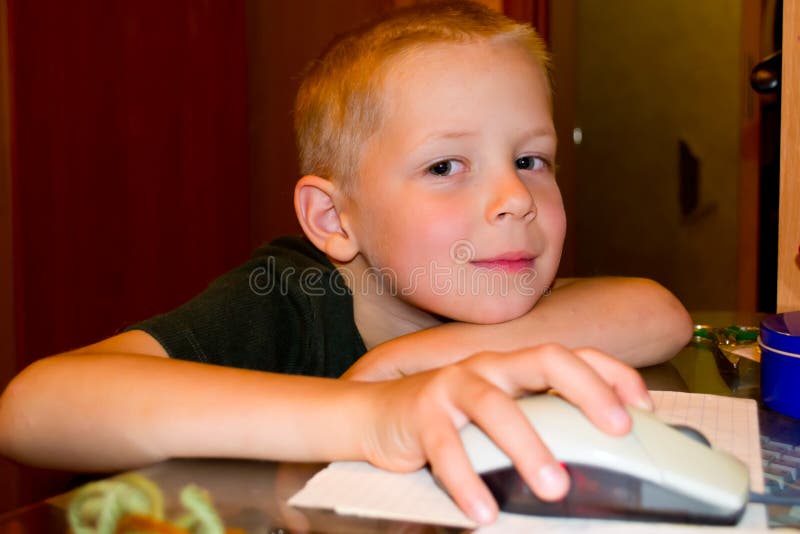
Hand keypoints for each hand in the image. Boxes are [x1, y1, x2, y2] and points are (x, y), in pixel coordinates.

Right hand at [356, 344, 651, 524]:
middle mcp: (489, 366)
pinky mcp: (422, 412)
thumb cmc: (446, 422)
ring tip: (554, 486)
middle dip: (586, 390)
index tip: (643, 408)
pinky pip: (447, 447)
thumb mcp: (496, 420)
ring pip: (497, 406)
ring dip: (529, 446)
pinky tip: (483, 512)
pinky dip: (467, 481)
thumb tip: (586, 469)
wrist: (375, 415)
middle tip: (617, 430)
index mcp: (514, 368)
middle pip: (544, 359)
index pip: (570, 356)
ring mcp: (454, 385)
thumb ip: (533, 428)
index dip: (611, 374)